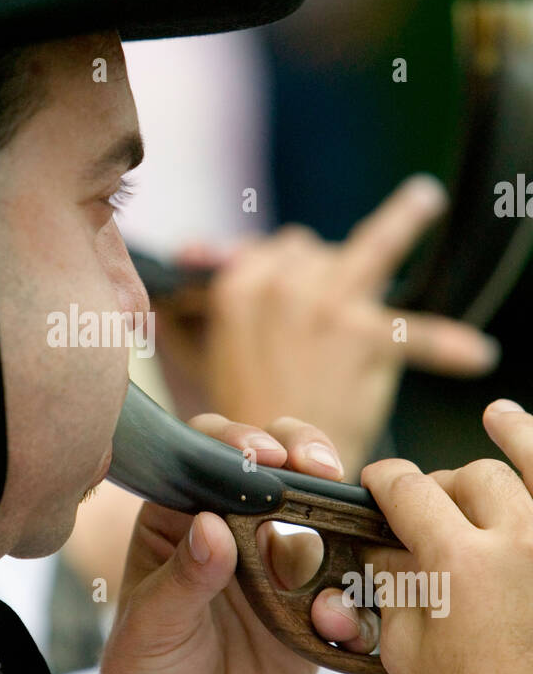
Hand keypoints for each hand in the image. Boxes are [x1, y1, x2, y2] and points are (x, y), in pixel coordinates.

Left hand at [91, 414, 345, 673]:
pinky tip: (330, 621)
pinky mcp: (313, 613)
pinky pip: (346, 586)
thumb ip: (183, 578)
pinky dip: (351, 594)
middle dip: (301, 454)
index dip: (236, 443)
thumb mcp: (152, 630)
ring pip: (320, 516)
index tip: (258, 455)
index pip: (208, 458)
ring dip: (338, 513)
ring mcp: (276, 571)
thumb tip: (211, 525)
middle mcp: (231, 534)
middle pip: (275, 471)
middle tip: (316, 467)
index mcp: (178, 522)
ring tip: (342, 523)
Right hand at [154, 176, 498, 472]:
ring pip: (372, 246)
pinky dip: (449, 347)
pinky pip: (416, 332)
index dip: (295, 265)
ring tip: (426, 199)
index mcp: (236, 284)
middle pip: (318, 248)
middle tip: (342, 297)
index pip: (278, 249)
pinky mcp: (361, 335)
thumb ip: (211, 296)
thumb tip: (196, 250)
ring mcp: (322, 304)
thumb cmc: (242, 415)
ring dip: (404, 220)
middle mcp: (278, 283)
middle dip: (330, 267)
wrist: (265, 474)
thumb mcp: (205, 346)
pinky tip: (477, 355)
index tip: (306, 274)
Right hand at [313, 400, 532, 673]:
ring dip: (509, 446)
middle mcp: (517, 543)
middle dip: (440, 486)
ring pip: (530, 469)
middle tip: (429, 507)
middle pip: (469, 479)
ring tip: (497, 419)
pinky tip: (528, 436)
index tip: (376, 485)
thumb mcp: (404, 648)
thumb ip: (390, 582)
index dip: (383, 481)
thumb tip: (382, 543)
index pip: (407, 491)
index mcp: (458, 563)